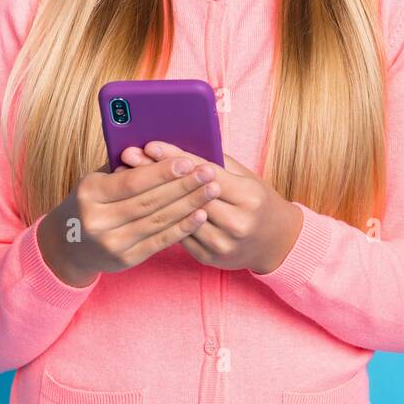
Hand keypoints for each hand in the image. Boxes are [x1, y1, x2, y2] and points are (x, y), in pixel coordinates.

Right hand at [37, 155, 222, 286]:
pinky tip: (200, 215)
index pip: (132, 181)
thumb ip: (125, 167)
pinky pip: (159, 241)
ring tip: (212, 190)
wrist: (66, 245)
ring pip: (158, 221)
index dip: (162, 172)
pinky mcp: (125, 259)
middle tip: (208, 173)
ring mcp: (112, 243)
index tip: (187, 161)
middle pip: (149, 201)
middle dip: (183, 186)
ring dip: (189, 205)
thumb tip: (162, 149)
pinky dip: (182, 228)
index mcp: (90, 192)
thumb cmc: (91, 201)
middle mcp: (98, 220)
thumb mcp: (97, 179)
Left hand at [117, 141, 303, 273]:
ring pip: (179, 217)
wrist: (275, 242)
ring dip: (152, 196)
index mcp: (248, 197)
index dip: (176, 157)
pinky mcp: (208, 258)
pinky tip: (141, 204)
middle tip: (130, 156)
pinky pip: (179, 235)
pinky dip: (160, 218)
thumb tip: (180, 145)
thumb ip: (217, 161)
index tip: (150, 145)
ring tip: (128, 179)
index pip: (205, 173)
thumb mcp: (246, 176)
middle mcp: (237, 223)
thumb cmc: (257, 201)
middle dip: (157, 174)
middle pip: (188, 194)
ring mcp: (222, 244)